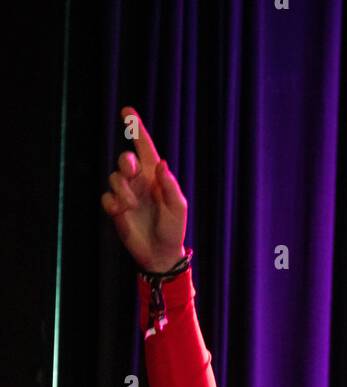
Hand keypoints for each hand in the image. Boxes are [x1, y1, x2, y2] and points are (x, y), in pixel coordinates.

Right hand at [101, 107, 187, 272]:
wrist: (161, 254)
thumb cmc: (173, 229)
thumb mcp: (178, 207)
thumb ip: (169, 185)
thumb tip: (161, 162)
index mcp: (155, 175)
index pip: (144, 147)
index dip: (135, 129)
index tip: (127, 111)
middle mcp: (139, 181)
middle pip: (125, 159)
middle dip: (125, 161)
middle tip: (131, 170)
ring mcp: (126, 194)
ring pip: (114, 178)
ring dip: (121, 188)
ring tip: (131, 204)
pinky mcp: (116, 209)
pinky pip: (107, 198)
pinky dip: (112, 202)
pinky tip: (120, 211)